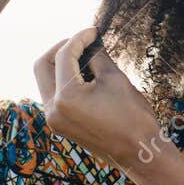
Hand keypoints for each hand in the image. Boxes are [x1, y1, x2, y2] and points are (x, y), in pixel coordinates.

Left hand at [34, 29, 161, 172]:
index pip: (64, 56)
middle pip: (43, 66)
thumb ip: (97, 57)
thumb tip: (91, 45)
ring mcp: (54, 119)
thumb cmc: (133, 117)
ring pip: (46, 80)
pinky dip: (64, 81)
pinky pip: (54, 95)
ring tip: (86, 58)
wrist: (140, 153)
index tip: (94, 31)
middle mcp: (53, 109)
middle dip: (61, 49)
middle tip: (82, 41)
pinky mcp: (60, 125)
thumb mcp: (115, 79)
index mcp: (66, 97)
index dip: (79, 38)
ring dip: (61, 65)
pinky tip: (84, 75)